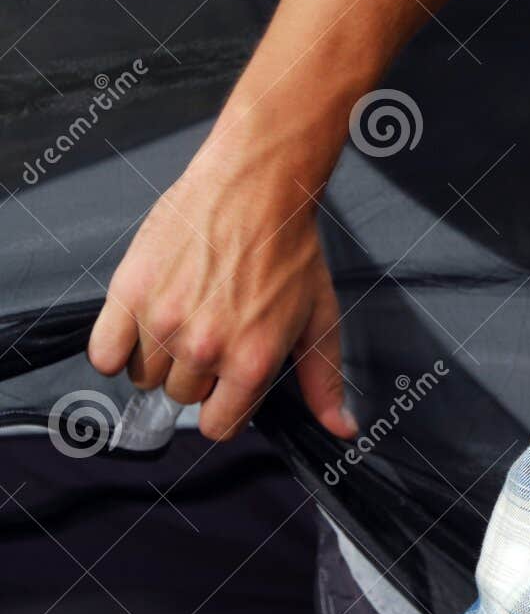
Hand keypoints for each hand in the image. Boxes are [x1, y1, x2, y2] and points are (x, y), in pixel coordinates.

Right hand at [87, 131, 358, 443]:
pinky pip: (103, 354)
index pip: (218, 427)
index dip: (224, 402)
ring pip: (144, 376)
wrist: (255, 184)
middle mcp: (205, 348)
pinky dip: (116, 345)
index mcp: (251, 362)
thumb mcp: (319, 317)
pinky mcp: (129, 292)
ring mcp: (162, 321)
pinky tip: (143, 320)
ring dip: (159, 354)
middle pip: (181, 397)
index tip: (227, 376)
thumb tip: (341, 429)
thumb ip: (324, 381)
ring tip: (183, 312)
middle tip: (212, 325)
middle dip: (196, 370)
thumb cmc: (288, 246)